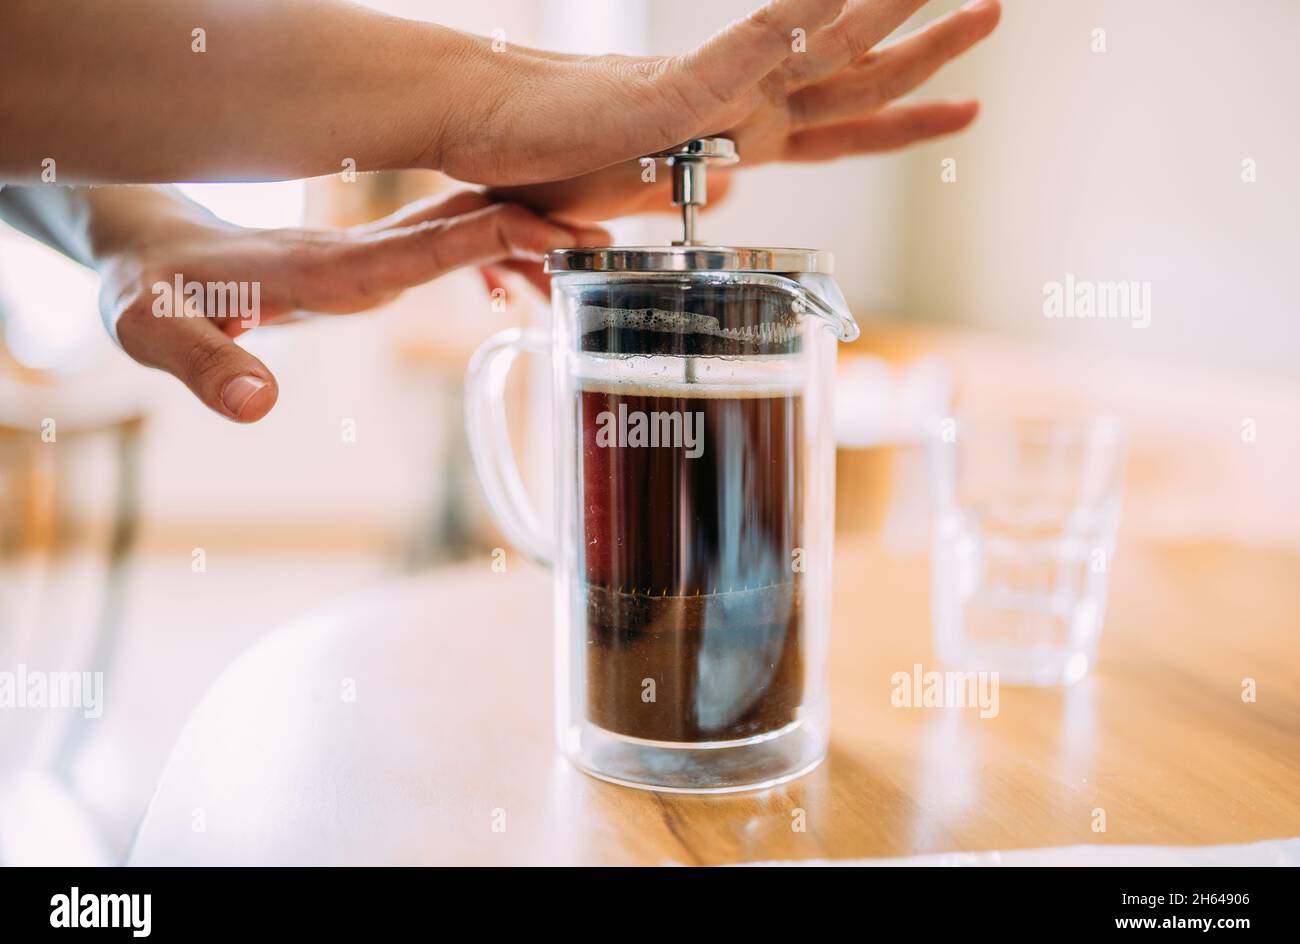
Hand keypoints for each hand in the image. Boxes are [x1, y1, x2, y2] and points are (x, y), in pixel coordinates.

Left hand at [98, 191, 607, 422]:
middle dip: (535, 227)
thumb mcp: (151, 334)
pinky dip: (491, 257)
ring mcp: (363, 253)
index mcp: (319, 270)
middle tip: (608, 241)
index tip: (559, 231)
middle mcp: (354, 253)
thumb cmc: (149, 294)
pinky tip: (515, 291)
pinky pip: (443, 247)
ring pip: (461, 230)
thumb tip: (257, 406)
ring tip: (582, 272)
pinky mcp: (365, 263)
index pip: (421, 244)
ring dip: (522, 243)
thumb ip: (202, 368)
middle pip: (461, 224)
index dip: (492, 236)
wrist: (146, 255)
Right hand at [450, 0, 999, 219]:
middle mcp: (740, 112)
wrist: (485, 122)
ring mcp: (712, 98)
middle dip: (932, 52)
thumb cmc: (552, 156)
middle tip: (994, 12)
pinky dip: (794, 23)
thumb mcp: (641, 193)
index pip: (845, 130)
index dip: (909, 120)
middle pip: (855, 82)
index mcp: (740, 139)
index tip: (966, 107)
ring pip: (823, 54)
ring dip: (888, 14)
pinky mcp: (672, 94)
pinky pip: (745, 53)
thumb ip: (692, 187)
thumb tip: (725, 198)